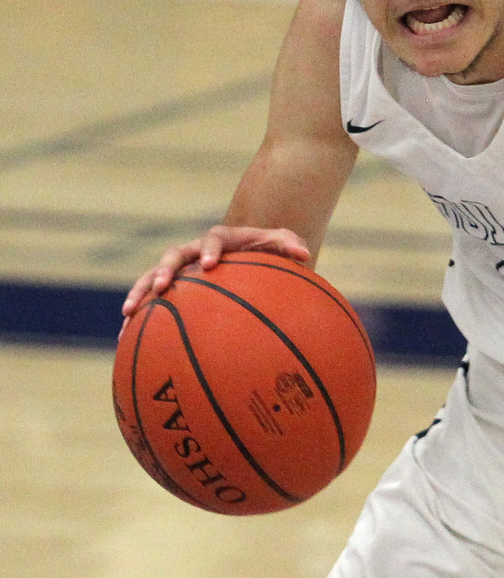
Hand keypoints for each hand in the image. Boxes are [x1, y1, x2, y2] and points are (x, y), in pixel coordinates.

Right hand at [123, 226, 310, 317]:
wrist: (246, 255)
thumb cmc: (266, 251)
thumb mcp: (281, 244)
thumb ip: (290, 244)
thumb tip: (306, 254)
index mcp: (220, 239)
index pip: (213, 239)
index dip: (209, 250)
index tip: (209, 265)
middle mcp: (193, 252)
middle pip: (173, 255)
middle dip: (165, 270)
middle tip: (161, 287)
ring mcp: (178, 269)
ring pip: (150, 277)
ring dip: (139, 293)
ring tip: (127, 315)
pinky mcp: (169, 288)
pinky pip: (148, 302)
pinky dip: (136, 317)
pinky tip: (123, 338)